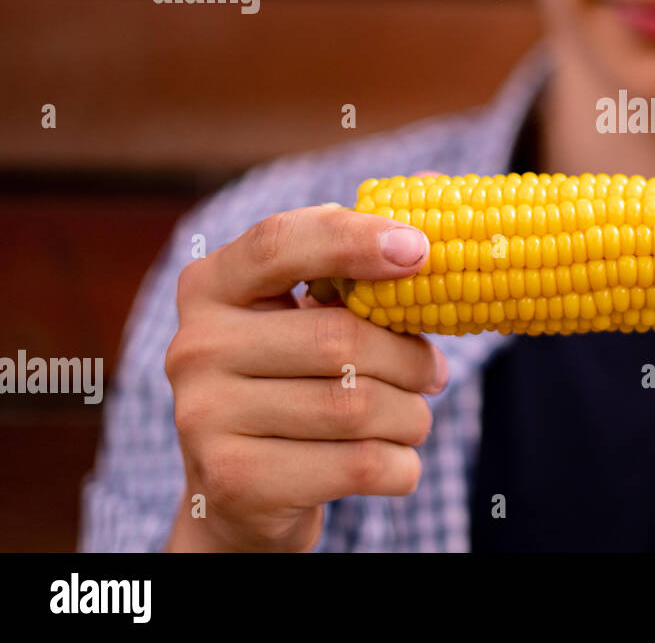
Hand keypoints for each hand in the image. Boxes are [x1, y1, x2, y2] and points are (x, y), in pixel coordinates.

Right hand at [164, 204, 446, 551]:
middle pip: (339, 338)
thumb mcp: (313, 315)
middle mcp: (194, 345)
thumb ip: (362, 256)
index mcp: (212, 285)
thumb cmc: (297, 381)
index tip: (421, 250)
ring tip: (413, 418)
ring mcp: (203, 416)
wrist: (242, 497)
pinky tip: (395, 463)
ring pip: (357, 406)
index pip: (282, 242)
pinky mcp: (234, 481)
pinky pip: (358, 465)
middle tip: (436, 373)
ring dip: (411, 415)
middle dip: (409, 358)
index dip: (356, 240)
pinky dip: (401, 466)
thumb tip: (432, 182)